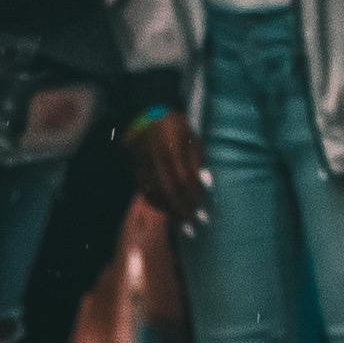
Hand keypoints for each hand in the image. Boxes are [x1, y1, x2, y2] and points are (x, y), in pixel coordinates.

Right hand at [127, 107, 208, 228]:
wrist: (145, 115)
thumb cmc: (175, 126)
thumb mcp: (192, 138)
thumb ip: (198, 161)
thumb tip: (207, 184)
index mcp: (172, 150)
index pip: (184, 181)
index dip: (194, 198)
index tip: (203, 213)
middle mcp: (156, 160)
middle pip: (169, 192)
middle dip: (182, 211)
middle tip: (193, 227)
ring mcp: (144, 166)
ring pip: (156, 194)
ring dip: (170, 211)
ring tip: (182, 225)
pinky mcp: (136, 170)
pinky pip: (146, 192)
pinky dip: (157, 204)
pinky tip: (166, 212)